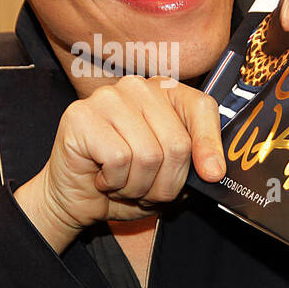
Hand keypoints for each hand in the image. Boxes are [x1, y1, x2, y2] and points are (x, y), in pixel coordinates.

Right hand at [14, 75, 225, 253]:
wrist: (75, 199)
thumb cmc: (123, 183)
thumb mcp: (167, 177)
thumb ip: (192, 166)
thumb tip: (213, 170)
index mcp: (163, 92)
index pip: (200, 107)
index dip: (210, 144)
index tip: (212, 175)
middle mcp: (136, 87)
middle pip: (177, 142)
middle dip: (166, 183)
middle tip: (147, 192)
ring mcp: (107, 98)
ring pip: (149, 155)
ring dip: (138, 187)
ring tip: (122, 184)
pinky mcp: (81, 116)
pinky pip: (120, 159)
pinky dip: (115, 182)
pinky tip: (103, 178)